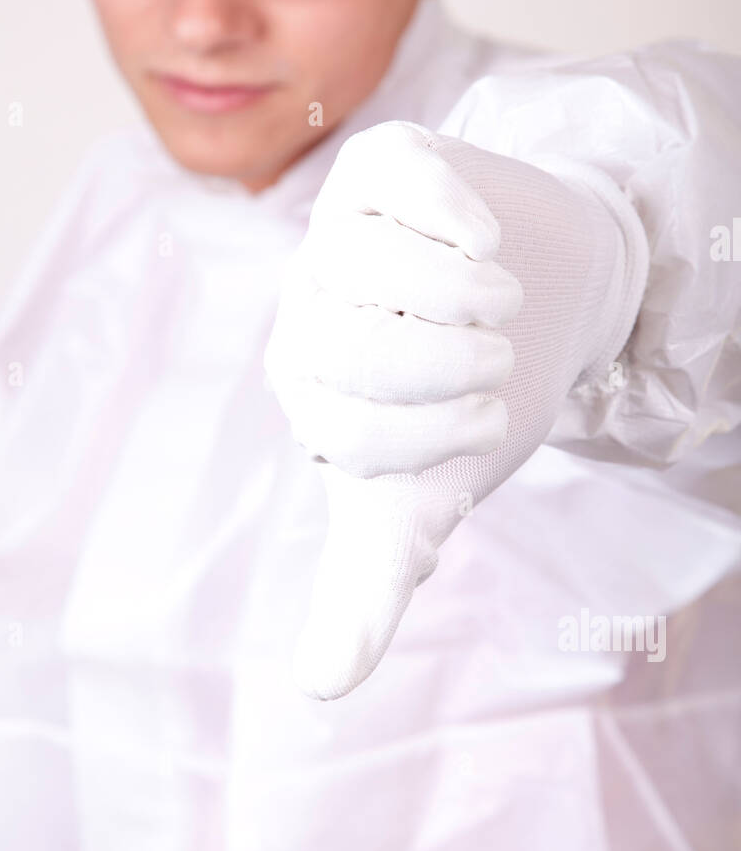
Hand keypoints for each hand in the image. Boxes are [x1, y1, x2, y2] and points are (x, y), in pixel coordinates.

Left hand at [265, 120, 634, 698]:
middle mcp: (305, 302)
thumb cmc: (478, 399)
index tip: (483, 417)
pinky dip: (462, 219)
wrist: (546, 295)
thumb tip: (317, 689)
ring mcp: (336, 225)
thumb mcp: (427, 498)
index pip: (338, 424)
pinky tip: (486, 236)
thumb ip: (372, 586)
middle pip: (342, 343)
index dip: (429, 431)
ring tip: (498, 302)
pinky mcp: (382, 161)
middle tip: (494, 360)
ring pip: (372, 261)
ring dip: (464, 295)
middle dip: (443, 366)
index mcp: (307, 384)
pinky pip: (402, 180)